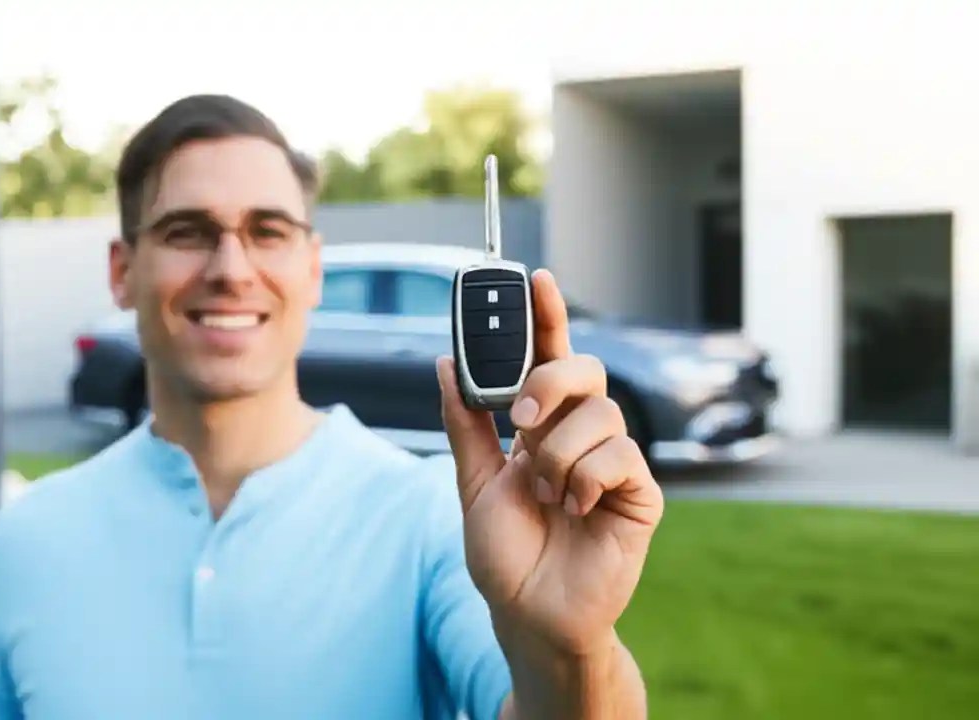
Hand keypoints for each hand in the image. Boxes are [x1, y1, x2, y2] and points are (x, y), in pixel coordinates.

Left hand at [436, 268, 662, 658]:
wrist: (528, 615)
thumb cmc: (505, 554)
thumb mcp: (473, 482)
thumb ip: (464, 423)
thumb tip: (444, 363)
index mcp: (542, 426)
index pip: (548, 356)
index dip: (545, 315)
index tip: (533, 276)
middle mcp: (581, 435)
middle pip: (583, 369)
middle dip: (549, 379)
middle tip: (519, 417)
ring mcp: (612, 462)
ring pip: (600, 413)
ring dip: (557, 452)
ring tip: (546, 493)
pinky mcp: (638, 493)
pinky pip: (619, 455)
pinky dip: (586, 478)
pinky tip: (575, 507)